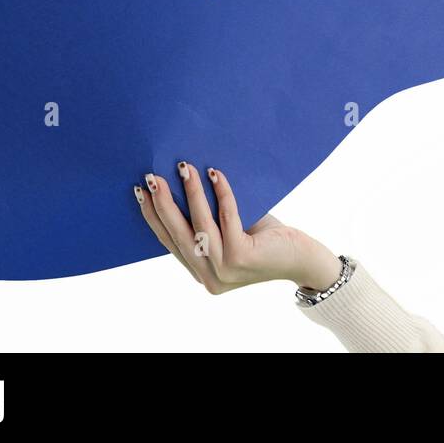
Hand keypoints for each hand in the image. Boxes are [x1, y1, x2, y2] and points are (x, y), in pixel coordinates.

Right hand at [133, 161, 341, 294]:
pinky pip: (226, 217)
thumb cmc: (266, 239)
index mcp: (201, 272)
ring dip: (190, 193)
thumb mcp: (231, 231)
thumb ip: (208, 220)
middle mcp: (208, 277)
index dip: (153, 217)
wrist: (302, 258)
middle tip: (152, 177)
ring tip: (184, 167)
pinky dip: (221, 193)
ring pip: (199, 226)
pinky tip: (215, 173)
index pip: (169, 242)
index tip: (140, 192)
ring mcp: (223, 270)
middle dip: (162, 204)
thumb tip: (184, 180)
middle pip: (178, 235)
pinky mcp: (241, 258)